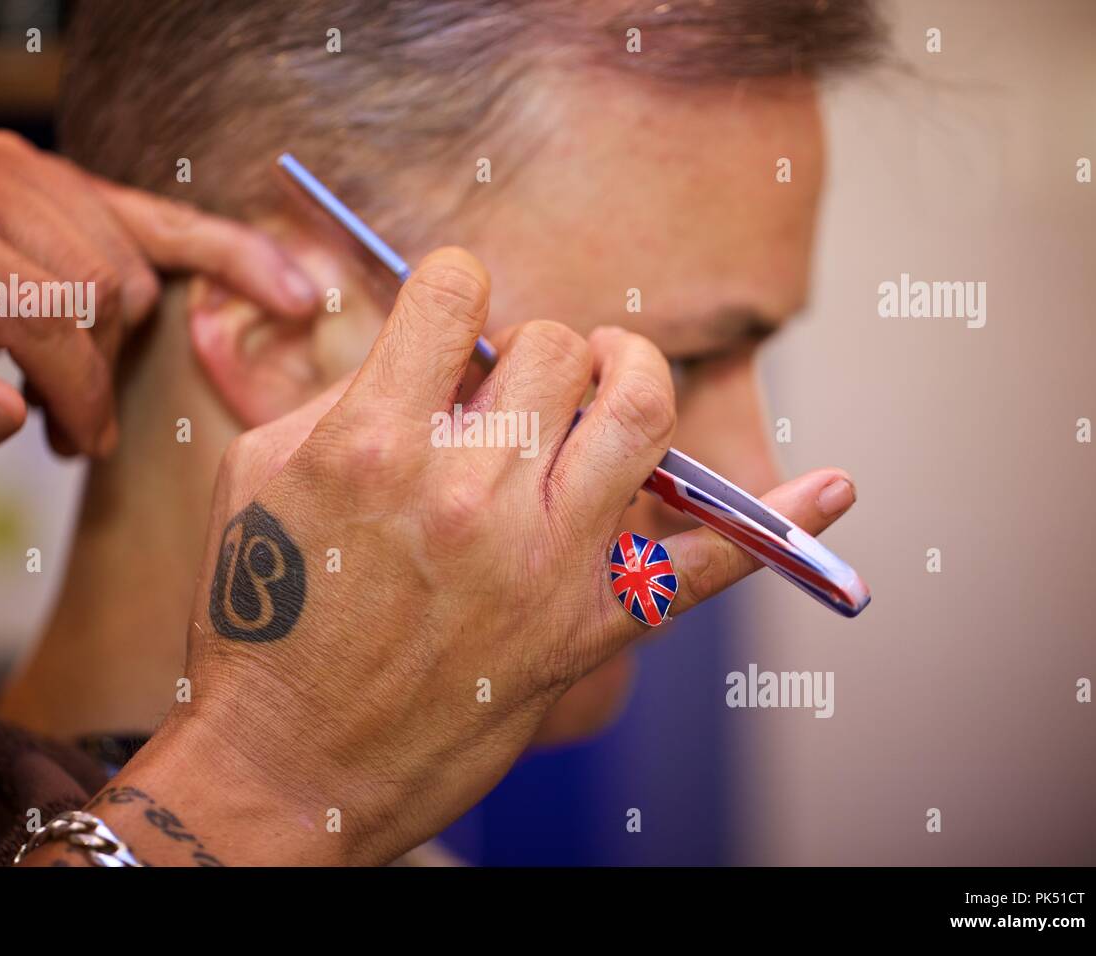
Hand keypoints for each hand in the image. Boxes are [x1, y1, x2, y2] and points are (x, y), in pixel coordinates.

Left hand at [0, 113, 315, 474]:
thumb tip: (14, 412)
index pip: (37, 311)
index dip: (74, 394)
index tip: (73, 445)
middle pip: (95, 285)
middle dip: (94, 368)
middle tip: (66, 422)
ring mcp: (13, 158)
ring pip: (129, 264)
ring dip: (121, 336)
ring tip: (78, 378)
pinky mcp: (58, 172)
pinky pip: (166, 215)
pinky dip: (229, 253)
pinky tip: (289, 291)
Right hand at [66, 247, 855, 865]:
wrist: (286, 763)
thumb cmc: (261, 618)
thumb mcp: (260, 478)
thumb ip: (346, 396)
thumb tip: (433, 355)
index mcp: (376, 439)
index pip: (456, 288)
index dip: (455, 289)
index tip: (452, 319)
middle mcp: (470, 490)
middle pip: (556, 344)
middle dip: (536, 349)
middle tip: (513, 387)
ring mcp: (541, 558)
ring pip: (641, 408)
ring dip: (633, 373)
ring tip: (609, 379)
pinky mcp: (588, 623)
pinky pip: (705, 565)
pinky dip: (778, 524)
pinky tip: (835, 487)